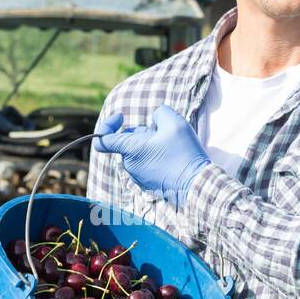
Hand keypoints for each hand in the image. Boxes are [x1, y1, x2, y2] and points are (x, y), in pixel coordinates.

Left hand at [94, 105, 209, 205]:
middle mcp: (130, 166)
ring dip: (150, 145)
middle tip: (163, 133)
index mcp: (130, 150)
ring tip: (172, 146)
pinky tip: (173, 158)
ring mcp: (138, 178)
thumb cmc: (184, 153)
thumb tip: (154, 121)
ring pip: (138, 153)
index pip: (102, 140)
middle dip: (142, 133)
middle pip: (127, 142)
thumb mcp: (174, 122)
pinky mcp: (148, 185)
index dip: (107, 124)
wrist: (197, 184)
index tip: (121, 117)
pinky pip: (146, 165)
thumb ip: (159, 113)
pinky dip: (155, 158)